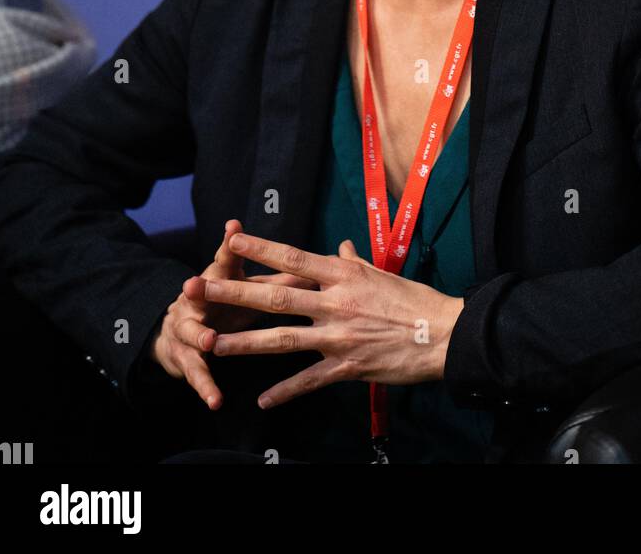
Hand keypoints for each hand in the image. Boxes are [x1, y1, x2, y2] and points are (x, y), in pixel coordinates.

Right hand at [149, 219, 318, 409]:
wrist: (181, 332)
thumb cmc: (225, 301)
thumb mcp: (250, 287)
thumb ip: (282, 275)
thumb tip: (320, 262)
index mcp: (219, 278)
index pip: (225, 258)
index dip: (230, 244)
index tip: (233, 227)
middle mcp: (200, 300)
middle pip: (205, 292)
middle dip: (203, 288)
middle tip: (193, 282)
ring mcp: (189, 330)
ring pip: (195, 334)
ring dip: (201, 336)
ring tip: (210, 341)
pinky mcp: (187, 359)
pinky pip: (197, 374)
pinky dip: (206, 387)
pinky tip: (216, 400)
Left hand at [185, 233, 464, 409]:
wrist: (443, 333)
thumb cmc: (413, 299)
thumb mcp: (380, 271)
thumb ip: (353, 261)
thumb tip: (340, 245)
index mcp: (342, 274)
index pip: (292, 258)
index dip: (259, 250)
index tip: (230, 241)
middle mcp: (335, 302)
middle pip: (275, 297)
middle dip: (232, 294)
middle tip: (197, 288)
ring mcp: (339, 336)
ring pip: (282, 339)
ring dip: (244, 343)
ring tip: (211, 345)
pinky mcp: (347, 366)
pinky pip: (310, 380)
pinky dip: (285, 391)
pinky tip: (262, 400)